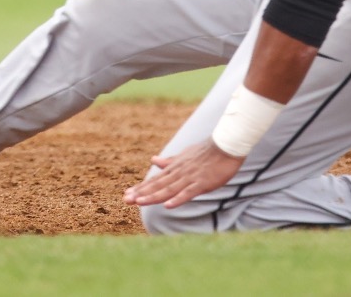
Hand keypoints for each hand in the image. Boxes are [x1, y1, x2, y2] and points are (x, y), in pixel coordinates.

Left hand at [123, 139, 242, 209]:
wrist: (226, 144)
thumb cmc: (206, 151)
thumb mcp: (184, 156)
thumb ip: (169, 161)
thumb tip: (153, 160)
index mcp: (175, 168)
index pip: (155, 180)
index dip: (141, 188)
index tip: (126, 194)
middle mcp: (179, 173)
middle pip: (157, 185)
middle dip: (141, 193)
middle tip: (125, 200)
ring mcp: (189, 177)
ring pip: (168, 189)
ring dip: (154, 196)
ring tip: (139, 202)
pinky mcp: (201, 182)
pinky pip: (188, 192)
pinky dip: (178, 198)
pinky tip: (168, 205)